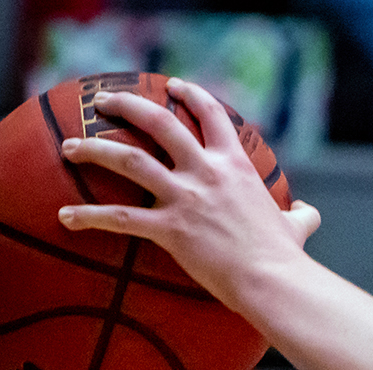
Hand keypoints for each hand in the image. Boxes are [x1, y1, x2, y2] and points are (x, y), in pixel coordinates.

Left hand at [56, 78, 321, 312]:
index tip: (172, 86)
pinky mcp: (170, 229)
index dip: (191, 95)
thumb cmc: (286, 257)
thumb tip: (308, 214)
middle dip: (126, 106)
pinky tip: (64, 216)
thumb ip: (301, 215)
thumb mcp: (298, 228)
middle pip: (159, 124)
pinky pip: (119, 219)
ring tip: (69, 148)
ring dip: (94, 150)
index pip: (212, 115)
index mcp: (236, 166)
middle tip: (103, 102)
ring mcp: (185, 198)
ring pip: (129, 161)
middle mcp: (206, 172)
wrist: (274, 280)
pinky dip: (88, 216)